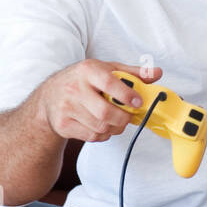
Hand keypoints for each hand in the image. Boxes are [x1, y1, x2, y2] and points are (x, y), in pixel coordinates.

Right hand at [37, 60, 163, 142]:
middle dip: (123, 118)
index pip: (109, 83)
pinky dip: (103, 134)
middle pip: (106, 112)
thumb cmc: (83, 81)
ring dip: (115, 128)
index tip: (138, 102)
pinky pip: (92, 136)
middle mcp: (74, 88)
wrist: (49, 97)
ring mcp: (67, 108)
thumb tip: (158, 73)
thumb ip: (132, 73)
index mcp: (87, 70)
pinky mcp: (63, 125)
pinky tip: (101, 125)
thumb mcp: (105, 70)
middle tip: (128, 116)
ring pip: (101, 127)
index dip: (127, 95)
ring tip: (115, 120)